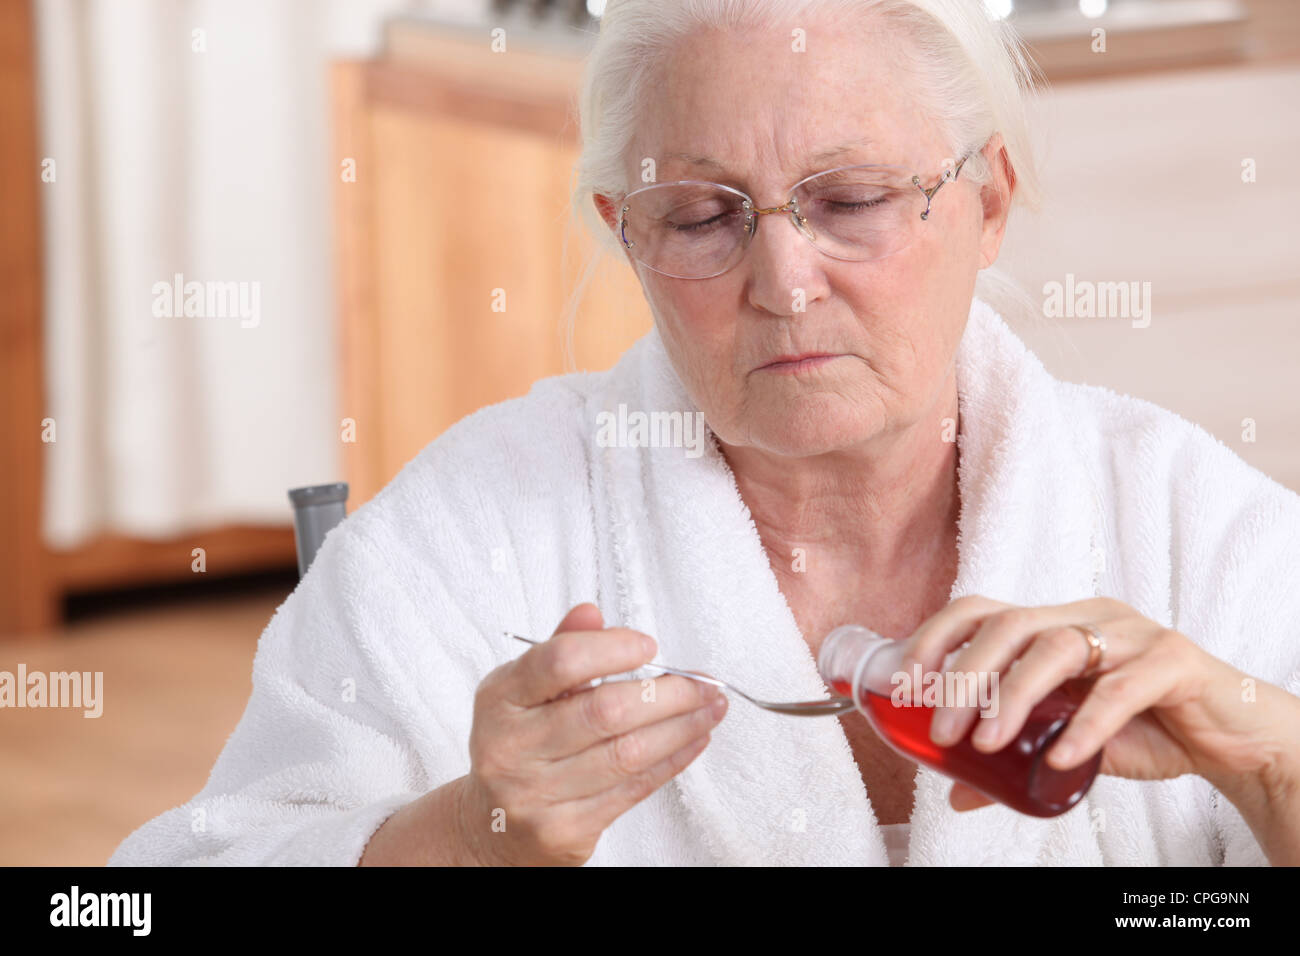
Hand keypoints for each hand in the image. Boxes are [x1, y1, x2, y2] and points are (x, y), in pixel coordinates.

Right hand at [460, 603, 727, 865]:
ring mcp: (536, 793)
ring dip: (681, 727)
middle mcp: (511, 747)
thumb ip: (561, 648)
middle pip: (604, 711)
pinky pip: (633, 790)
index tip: (649, 646)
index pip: (559, 663)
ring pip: (626, 753)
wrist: (493, 826)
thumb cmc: (518, 745)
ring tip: (710, 708)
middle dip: (667, 694)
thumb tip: (592, 614)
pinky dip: (672, 761)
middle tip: (702, 682)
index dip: (612, 649)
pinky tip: (693, 741)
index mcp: (501, 699)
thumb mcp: (524, 690)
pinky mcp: (565, 830)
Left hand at [900, 595, 1299, 860]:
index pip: (982, 610)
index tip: (904, 683)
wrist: (1229, 739)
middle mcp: (1087, 618)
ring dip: (1012, 697)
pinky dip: (1085, 726)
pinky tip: (1060, 759)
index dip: (937, 638)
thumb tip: (957, 792)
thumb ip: (1015, 759)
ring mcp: (1132, 633)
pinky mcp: (1173, 662)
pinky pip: (1121, 689)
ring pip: (1057, 647)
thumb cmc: (1142, 729)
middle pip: (1010, 624)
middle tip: (942, 730)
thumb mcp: (1066, 744)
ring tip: (984, 744)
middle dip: (965, 675)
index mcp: (1054, 624)